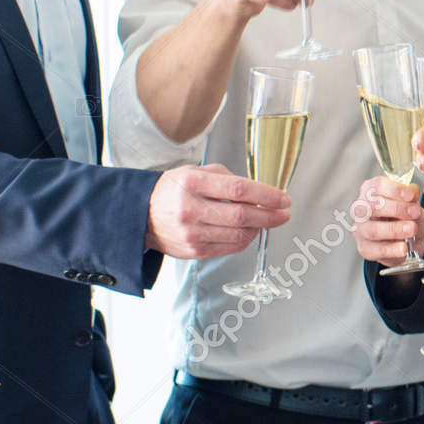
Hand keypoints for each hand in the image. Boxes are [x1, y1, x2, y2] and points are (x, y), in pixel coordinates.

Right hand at [145, 163, 291, 257]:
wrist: (140, 214)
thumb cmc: (173, 189)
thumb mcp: (196, 172)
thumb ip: (227, 179)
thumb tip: (259, 193)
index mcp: (192, 183)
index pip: (238, 190)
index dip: (266, 195)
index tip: (284, 199)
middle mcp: (190, 209)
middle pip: (241, 216)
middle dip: (270, 216)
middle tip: (284, 213)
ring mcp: (191, 233)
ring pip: (238, 235)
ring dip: (259, 229)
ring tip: (265, 221)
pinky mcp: (193, 251)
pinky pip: (229, 248)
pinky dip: (244, 240)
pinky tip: (249, 231)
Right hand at [354, 175, 423, 265]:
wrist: (408, 240)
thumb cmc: (406, 216)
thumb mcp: (413, 204)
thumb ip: (413, 199)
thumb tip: (413, 192)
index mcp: (371, 192)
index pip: (376, 186)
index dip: (394, 189)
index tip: (411, 195)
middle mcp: (361, 209)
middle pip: (372, 207)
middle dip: (396, 209)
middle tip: (415, 212)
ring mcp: (361, 229)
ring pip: (373, 230)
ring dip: (394, 230)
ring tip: (412, 229)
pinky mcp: (365, 248)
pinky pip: (376, 250)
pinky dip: (392, 249)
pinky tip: (404, 247)